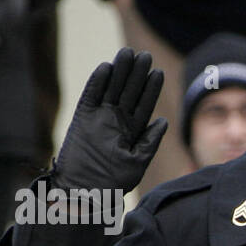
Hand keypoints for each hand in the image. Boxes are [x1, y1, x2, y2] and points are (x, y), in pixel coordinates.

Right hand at [53, 47, 166, 192]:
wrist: (86, 191)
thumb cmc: (114, 182)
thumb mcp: (138, 162)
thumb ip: (150, 141)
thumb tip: (163, 121)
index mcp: (133, 129)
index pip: (144, 104)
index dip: (151, 88)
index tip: (158, 72)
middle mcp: (117, 120)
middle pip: (129, 91)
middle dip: (136, 74)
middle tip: (144, 55)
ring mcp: (99, 117)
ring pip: (111, 89)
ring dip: (119, 72)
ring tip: (127, 53)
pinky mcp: (82, 117)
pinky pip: (90, 95)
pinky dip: (97, 82)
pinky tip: (105, 67)